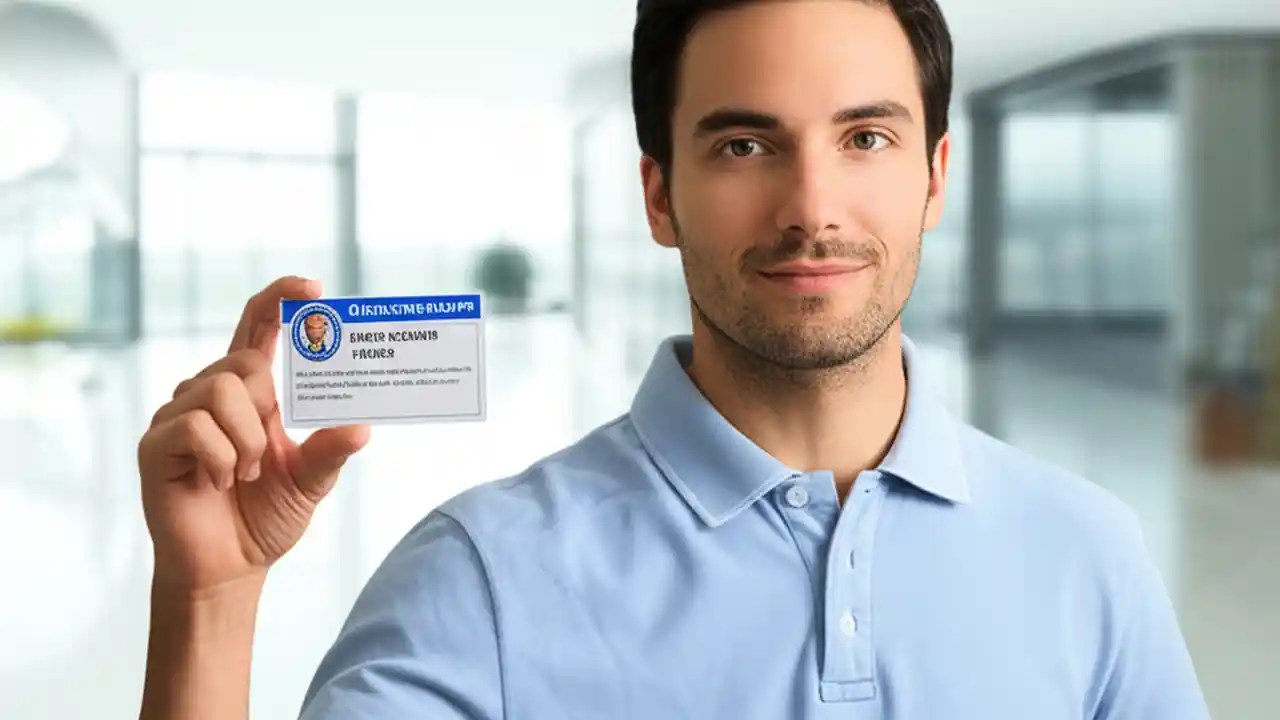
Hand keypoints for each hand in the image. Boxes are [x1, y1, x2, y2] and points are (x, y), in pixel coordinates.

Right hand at [138, 276, 370, 593]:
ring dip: (245, 441)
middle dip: (266, 407)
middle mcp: (210, 393)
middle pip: (244, 361)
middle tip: (265, 455)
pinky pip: (196, 427)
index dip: (280, 300)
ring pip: (220, 389)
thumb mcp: (311, 480)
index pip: (259, 329)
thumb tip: (363, 426)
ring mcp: (178, 416)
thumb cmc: (264, 517)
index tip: (313, 287)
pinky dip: (221, 458)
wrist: (228, 568)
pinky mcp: (156, 444)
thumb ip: (332, 449)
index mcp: (251, 394)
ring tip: (243, 475)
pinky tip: (219, 482)